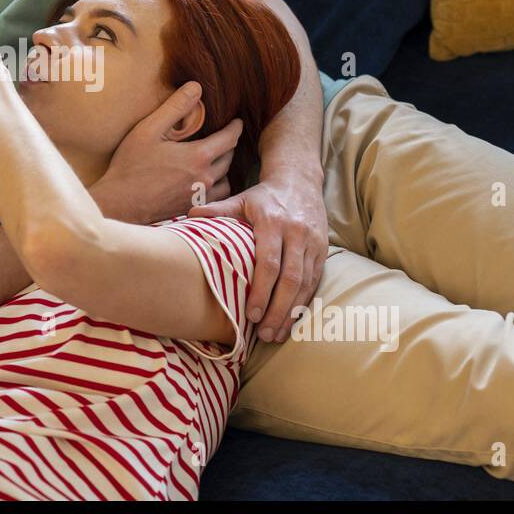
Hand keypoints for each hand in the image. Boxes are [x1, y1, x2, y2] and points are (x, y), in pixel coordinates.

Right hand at [90, 81, 242, 222]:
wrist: (120, 204)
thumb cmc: (131, 165)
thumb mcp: (149, 129)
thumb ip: (175, 107)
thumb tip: (196, 87)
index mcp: (198, 156)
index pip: (230, 138)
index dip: (235, 127)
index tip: (236, 121)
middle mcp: (205, 178)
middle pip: (230, 157)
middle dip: (229, 144)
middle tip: (224, 136)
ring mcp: (201, 196)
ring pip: (226, 179)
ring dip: (224, 167)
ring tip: (216, 158)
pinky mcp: (193, 208)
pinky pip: (217, 197)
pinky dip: (217, 186)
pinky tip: (205, 180)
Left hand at [189, 167, 326, 342]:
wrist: (300, 180)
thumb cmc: (264, 196)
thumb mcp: (241, 199)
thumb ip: (218, 210)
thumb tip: (189, 216)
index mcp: (273, 222)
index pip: (269, 262)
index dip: (262, 291)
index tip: (251, 314)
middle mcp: (297, 233)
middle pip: (290, 279)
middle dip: (278, 309)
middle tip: (264, 334)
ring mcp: (313, 243)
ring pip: (306, 284)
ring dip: (292, 312)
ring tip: (276, 334)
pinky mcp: (323, 250)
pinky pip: (316, 281)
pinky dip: (304, 303)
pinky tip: (292, 320)